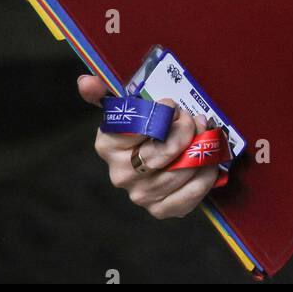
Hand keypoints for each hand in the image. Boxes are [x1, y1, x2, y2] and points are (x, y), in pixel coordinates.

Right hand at [78, 74, 221, 218]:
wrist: (153, 161)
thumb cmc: (143, 129)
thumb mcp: (125, 108)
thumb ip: (104, 94)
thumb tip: (85, 82)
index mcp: (107, 145)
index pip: (142, 126)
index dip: (164, 113)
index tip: (172, 106)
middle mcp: (120, 173)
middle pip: (163, 151)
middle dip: (186, 130)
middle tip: (194, 119)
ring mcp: (139, 195)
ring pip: (180, 172)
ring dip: (200, 151)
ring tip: (203, 136)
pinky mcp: (159, 209)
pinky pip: (189, 195)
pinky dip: (204, 177)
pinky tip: (207, 163)